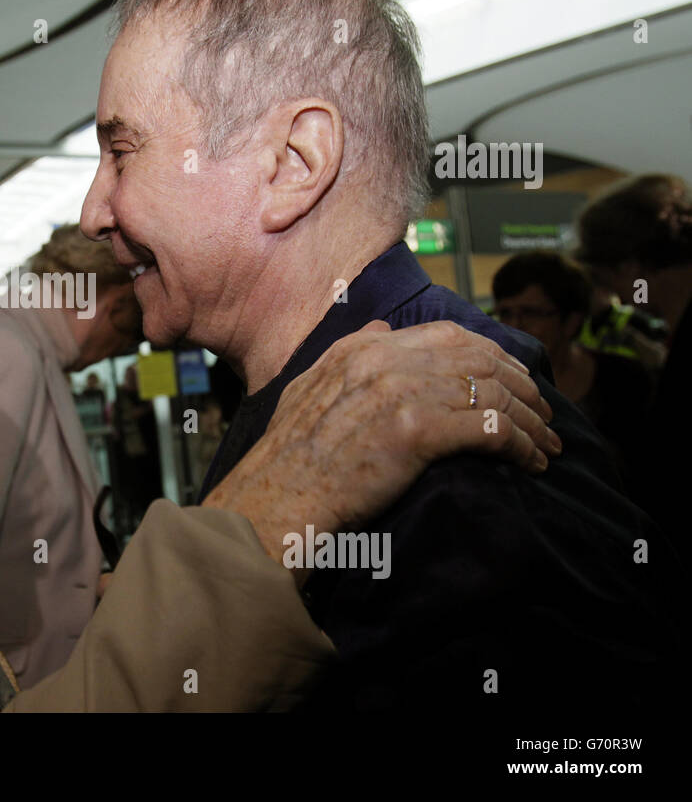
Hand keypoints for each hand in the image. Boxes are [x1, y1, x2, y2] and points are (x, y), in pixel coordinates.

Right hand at [203, 320, 560, 578]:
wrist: (277, 496)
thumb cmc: (288, 455)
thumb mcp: (308, 386)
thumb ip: (347, 352)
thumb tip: (383, 329)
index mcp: (365, 349)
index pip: (449, 335)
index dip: (492, 354)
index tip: (513, 378)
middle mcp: (387, 361)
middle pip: (480, 359)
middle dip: (522, 384)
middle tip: (544, 411)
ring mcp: (403, 394)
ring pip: (492, 393)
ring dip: (530, 419)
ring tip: (547, 443)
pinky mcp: (418, 432)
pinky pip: (491, 429)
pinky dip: (521, 444)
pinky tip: (532, 462)